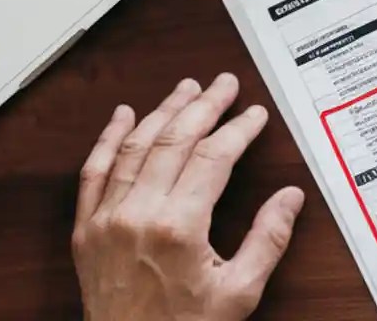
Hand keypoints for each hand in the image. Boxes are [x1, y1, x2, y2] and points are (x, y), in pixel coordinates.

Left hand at [72, 73, 304, 320]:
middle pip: (174, 140)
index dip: (237, 129)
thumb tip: (290, 197)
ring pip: (135, 147)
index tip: (254, 114)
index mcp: (179, 227)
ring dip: (162, 112)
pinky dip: (107, 139)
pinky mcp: (86, 230)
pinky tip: (123, 115)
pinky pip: (93, 172)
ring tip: (185, 89)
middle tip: (224, 84)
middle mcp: (138, 213)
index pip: (213, 157)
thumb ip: (267, 240)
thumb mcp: (239, 293)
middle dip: (203, 106)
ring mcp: (107, 218)